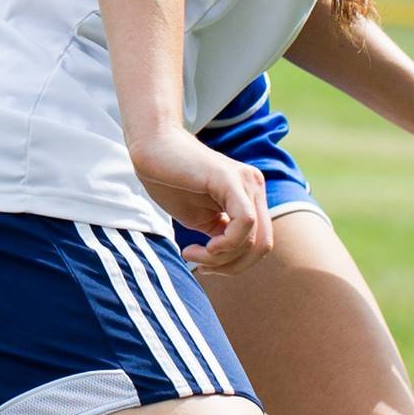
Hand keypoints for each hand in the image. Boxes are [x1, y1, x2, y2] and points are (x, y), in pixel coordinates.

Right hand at [132, 127, 274, 274]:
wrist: (151, 148)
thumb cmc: (170, 182)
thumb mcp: (201, 219)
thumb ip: (221, 236)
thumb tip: (232, 259)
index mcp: (250, 197)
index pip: (259, 243)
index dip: (235, 265)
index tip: (204, 267)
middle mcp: (254, 187)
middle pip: (262, 246)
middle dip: (231, 266)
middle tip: (200, 265)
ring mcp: (247, 182)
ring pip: (253, 239)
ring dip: (221, 258)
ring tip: (191, 253)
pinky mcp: (232, 179)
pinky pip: (245, 222)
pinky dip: (227, 244)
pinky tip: (204, 247)